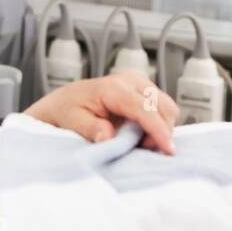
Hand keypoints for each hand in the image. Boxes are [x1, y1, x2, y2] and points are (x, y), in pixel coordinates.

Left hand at [23, 72, 178, 153]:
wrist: (64, 101)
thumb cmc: (66, 112)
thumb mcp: (72, 122)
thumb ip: (91, 129)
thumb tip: (108, 137)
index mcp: (113, 88)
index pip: (145, 109)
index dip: (158, 130)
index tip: (167, 150)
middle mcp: (130, 80)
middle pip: (163, 106)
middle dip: (161, 131)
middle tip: (141, 148)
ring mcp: (139, 83)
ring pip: (167, 107)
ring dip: (160, 128)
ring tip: (137, 141)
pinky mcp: (144, 89)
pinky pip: (162, 109)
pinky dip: (157, 124)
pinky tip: (139, 133)